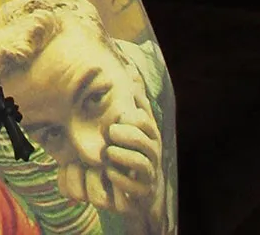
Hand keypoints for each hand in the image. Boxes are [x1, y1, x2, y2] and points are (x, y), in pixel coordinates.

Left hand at [57, 91, 164, 228]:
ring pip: (142, 162)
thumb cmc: (128, 148)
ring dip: (123, 156)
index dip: (132, 115)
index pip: (144, 119)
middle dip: (127, 134)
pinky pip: (135, 187)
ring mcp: (149, 173)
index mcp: (147, 132)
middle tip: (110, 132)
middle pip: (145, 139)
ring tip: (108, 152)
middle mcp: (152, 151)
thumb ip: (129, 99)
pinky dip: (121, 178)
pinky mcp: (142, 193)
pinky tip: (109, 172)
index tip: (118, 115)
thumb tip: (129, 66)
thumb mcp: (127, 123)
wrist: (137, 190)